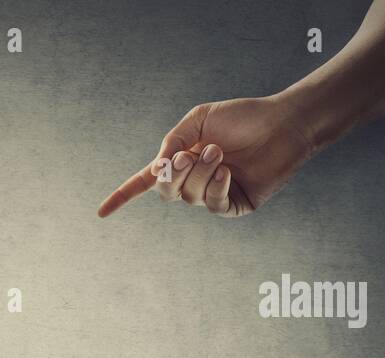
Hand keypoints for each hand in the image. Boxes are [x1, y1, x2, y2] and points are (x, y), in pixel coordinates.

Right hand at [97, 95, 316, 218]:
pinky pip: (212, 205)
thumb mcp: (199, 120)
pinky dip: (215, 187)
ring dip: (200, 173)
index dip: (122, 197)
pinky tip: (227, 171)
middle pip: (165, 192)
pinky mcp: (234, 206)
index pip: (146, 183)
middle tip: (189, 153)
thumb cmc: (243, 117)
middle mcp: (194, 181)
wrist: (283, 124)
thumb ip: (173, 139)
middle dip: (173, 174)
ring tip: (220, 153)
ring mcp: (213, 196)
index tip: (101, 213)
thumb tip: (158, 167)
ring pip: (189, 196)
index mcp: (181, 161)